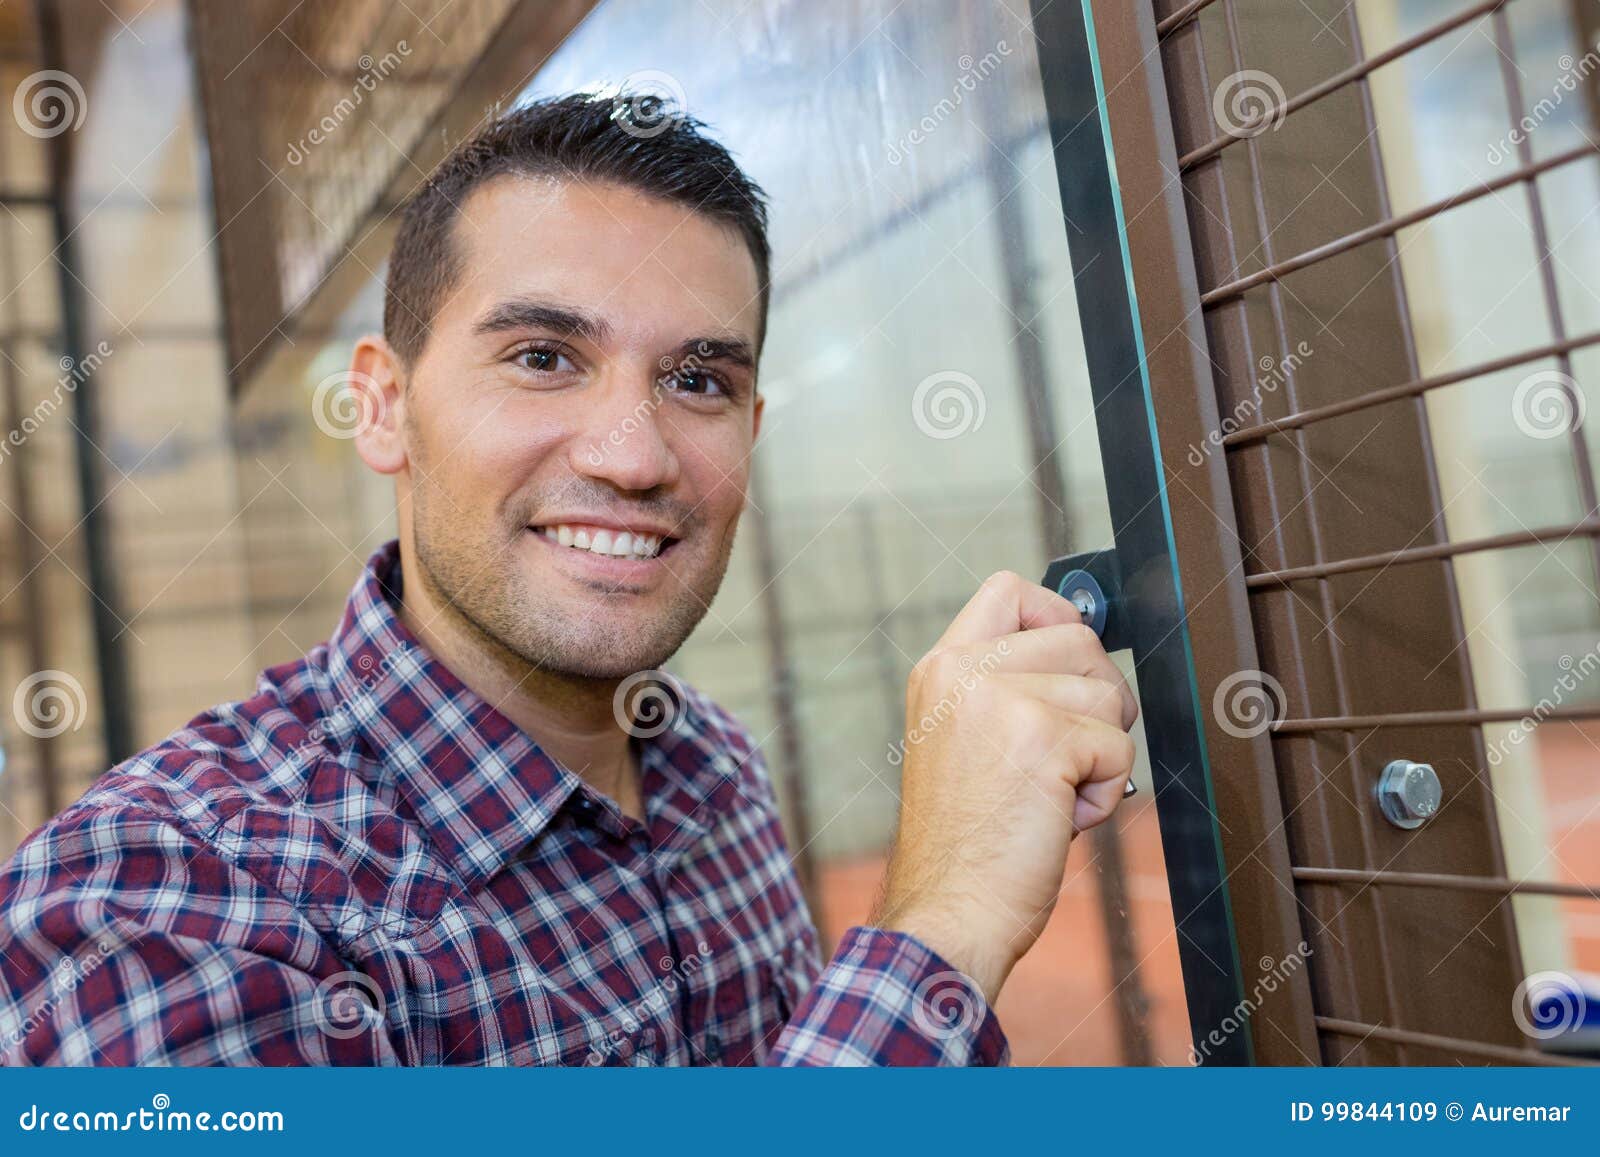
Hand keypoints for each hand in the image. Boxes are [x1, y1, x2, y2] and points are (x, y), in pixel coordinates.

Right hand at [873, 571, 1138, 1004]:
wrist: (947, 911)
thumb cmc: (963, 845)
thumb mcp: (961, 740)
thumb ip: (1004, 689)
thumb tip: (1086, 659)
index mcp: (940, 669)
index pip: (1009, 590)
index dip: (1057, 616)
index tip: (1067, 667)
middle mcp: (964, 672)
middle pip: (1079, 640)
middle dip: (1095, 700)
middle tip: (1065, 758)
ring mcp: (1002, 700)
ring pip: (1107, 697)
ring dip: (1098, 755)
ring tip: (1048, 798)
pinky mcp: (1043, 739)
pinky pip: (1117, 747)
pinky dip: (1103, 794)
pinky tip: (1058, 820)